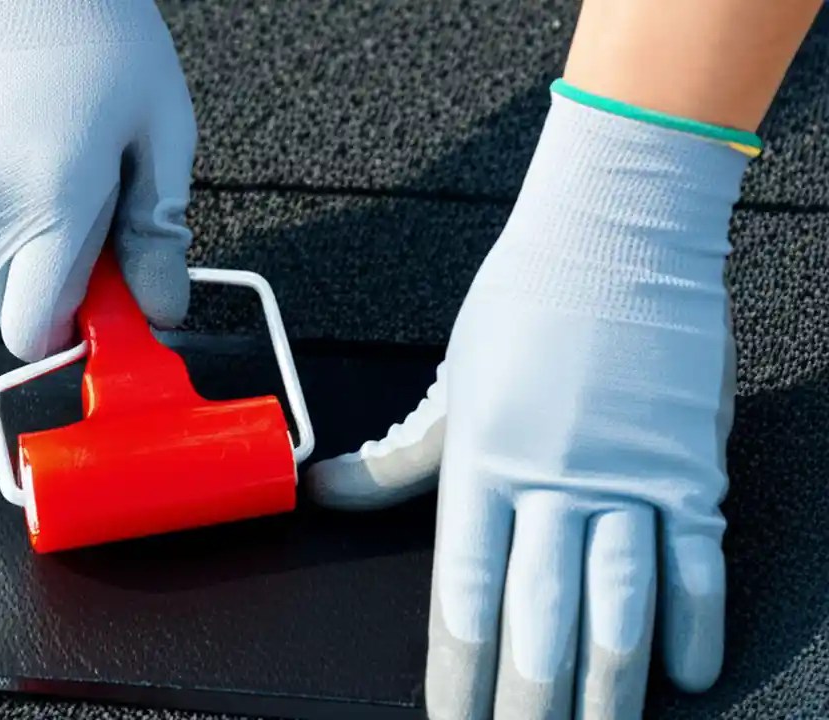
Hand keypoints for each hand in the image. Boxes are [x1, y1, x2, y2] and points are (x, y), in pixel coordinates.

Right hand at [0, 0, 195, 360]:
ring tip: (40, 128)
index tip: (93, 304)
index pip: (32, 329)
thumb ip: (157, 229)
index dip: (63, 327)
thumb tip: (161, 304)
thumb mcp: (159, 128)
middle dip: (41, 267)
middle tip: (82, 198)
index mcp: (49, 203)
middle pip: (1, 290)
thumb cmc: (95, 23)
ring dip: (10, 207)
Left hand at [308, 96, 742, 717]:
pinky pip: (696, 560)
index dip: (458, 669)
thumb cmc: (522, 301)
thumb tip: (327, 493)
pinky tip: (686, 675)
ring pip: (617, 604)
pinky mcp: (691, 463)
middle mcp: (551, 479)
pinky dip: (694, 622)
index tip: (452, 717)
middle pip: (539, 616)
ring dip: (606, 685)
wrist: (611, 231)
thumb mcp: (449, 382)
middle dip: (526, 700)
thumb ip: (393, 458)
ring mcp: (627, 474)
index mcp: (482, 462)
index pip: (465, 591)